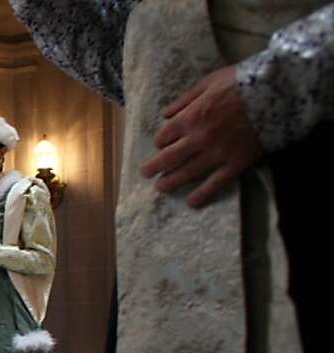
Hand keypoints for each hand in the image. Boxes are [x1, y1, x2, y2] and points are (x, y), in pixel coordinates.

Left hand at [140, 64, 261, 208]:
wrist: (276, 92)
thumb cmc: (241, 82)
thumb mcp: (209, 82)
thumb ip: (185, 99)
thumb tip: (165, 114)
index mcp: (191, 118)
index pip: (164, 137)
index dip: (160, 141)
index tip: (161, 143)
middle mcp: (199, 139)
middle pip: (168, 158)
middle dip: (153, 167)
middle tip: (145, 173)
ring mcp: (217, 153)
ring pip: (187, 173)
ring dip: (170, 182)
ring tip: (160, 188)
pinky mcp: (235, 162)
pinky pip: (215, 183)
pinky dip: (202, 194)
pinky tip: (191, 202)